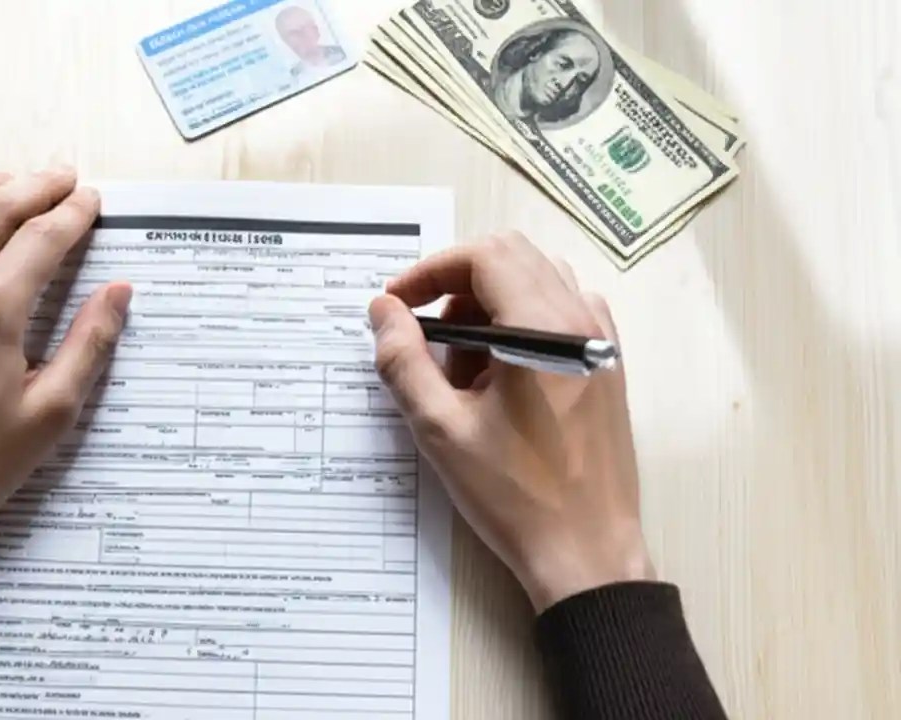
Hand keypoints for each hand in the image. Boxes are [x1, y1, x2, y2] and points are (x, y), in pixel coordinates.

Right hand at [369, 232, 653, 611]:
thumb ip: (403, 360)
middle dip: (455, 285)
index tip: (397, 304)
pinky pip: (559, 315)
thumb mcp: (440, 428)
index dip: (431, 270)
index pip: (484, 256)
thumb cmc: (515, 497)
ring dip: (486, 305)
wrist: (587, 553)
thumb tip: (383, 311)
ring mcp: (601, 341)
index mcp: (544, 328)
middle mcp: (582, 320)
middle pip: (511, 258)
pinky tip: (495, 379)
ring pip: (535, 282)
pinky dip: (518, 325)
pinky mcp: (606, 365)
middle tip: (422, 333)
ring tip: (458, 368)